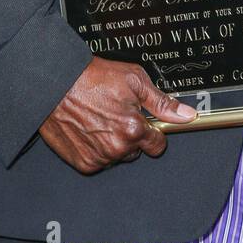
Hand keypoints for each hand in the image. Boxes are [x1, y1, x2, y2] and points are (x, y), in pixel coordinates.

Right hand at [39, 55, 196, 173]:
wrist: (56, 84)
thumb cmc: (92, 79)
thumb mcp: (135, 80)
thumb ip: (162, 102)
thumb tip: (185, 114)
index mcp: (133, 129)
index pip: (158, 145)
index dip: (154, 132)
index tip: (147, 125)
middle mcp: (117, 148)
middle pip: (137, 151)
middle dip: (132, 135)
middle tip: (117, 114)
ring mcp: (99, 158)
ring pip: (118, 156)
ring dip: (114, 143)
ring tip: (101, 119)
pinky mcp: (83, 163)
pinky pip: (99, 160)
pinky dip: (97, 149)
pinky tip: (90, 129)